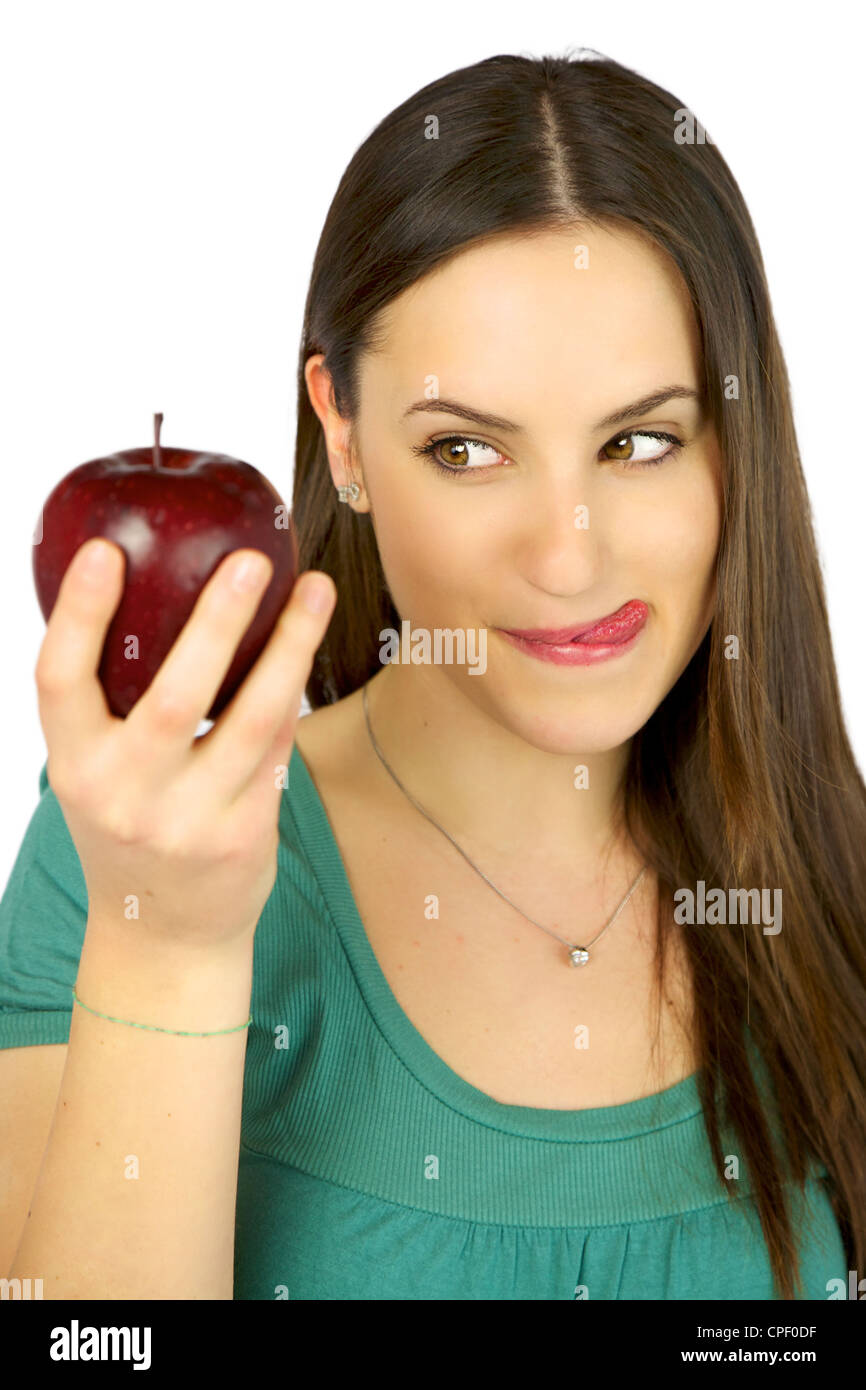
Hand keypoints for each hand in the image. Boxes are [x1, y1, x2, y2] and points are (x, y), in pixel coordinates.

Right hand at [34, 538, 335, 951]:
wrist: (163, 934)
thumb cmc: (128, 824)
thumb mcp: (95, 771)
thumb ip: (109, 702)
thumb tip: (142, 582)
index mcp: (73, 766)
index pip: (59, 681)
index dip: (78, 613)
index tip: (106, 550)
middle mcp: (124, 795)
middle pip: (173, 698)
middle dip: (214, 623)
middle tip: (248, 559)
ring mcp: (188, 821)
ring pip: (250, 719)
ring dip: (288, 647)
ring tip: (314, 587)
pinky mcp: (244, 836)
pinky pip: (276, 748)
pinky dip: (293, 691)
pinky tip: (309, 642)